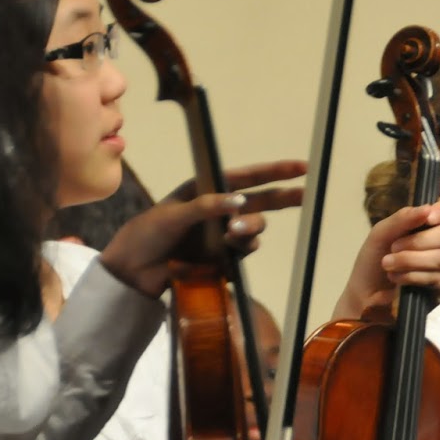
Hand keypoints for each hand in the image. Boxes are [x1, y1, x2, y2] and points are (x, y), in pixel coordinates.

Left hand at [100, 160, 306, 297]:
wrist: (134, 272)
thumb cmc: (147, 234)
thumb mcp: (172, 215)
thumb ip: (206, 207)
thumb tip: (240, 202)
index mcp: (206, 189)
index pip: (247, 177)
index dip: (275, 171)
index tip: (301, 167)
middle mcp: (218, 210)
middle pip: (261, 201)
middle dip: (284, 198)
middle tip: (305, 196)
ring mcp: (222, 234)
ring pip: (253, 230)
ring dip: (249, 230)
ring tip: (231, 234)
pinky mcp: (222, 258)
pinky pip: (243, 253)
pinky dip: (239, 252)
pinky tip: (224, 254)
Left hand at [333, 189, 439, 318]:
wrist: (365, 294)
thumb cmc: (374, 260)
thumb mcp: (382, 233)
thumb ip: (403, 219)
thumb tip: (428, 209)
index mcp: (433, 221)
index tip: (429, 217)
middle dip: (418, 241)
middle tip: (393, 247)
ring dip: (410, 260)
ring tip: (388, 264)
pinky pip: (437, 278)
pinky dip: (413, 276)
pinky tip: (397, 279)